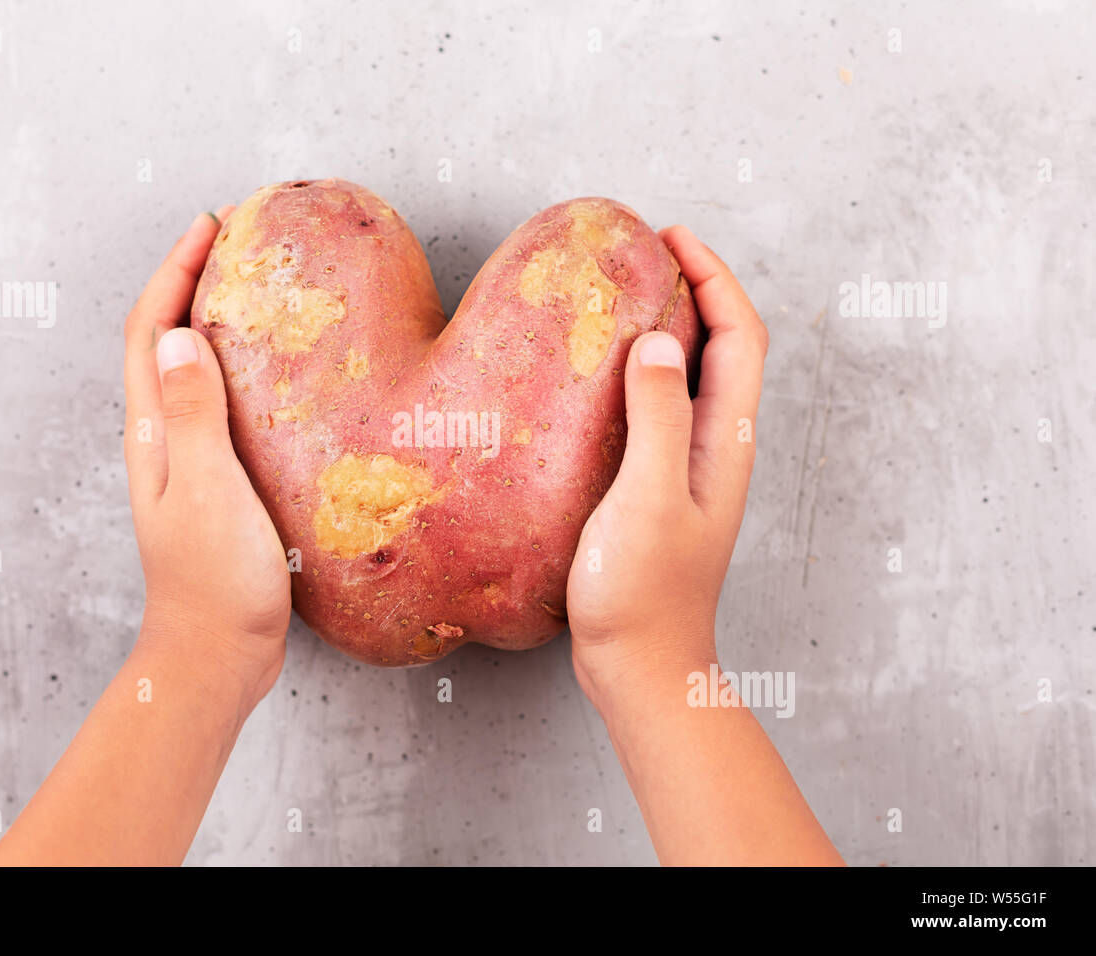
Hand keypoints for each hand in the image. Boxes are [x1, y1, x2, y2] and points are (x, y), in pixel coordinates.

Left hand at [123, 209, 291, 704]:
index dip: (174, 271)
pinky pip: (225, 407)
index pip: (152, 331)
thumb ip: (195, 414)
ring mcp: (188, 463)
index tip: (211, 225)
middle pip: (167, 341)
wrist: (217, 654)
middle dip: (192, 282)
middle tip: (240, 244)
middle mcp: (162, 440)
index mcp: (153, 433)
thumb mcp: (206, 489)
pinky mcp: (218, 485)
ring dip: (216, 322)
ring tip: (261, 293)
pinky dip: (244, 373)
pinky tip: (284, 378)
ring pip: (195, 372)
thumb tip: (186, 333)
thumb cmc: (212, 580)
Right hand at [567, 225, 768, 701]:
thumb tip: (658, 340)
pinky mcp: (658, 487)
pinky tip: (597, 378)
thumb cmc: (643, 595)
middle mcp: (716, 448)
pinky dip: (640, 373)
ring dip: (669, 326)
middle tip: (644, 254)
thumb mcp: (648, 499)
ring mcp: (690, 469)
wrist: (644, 668)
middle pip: (723, 346)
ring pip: (691, 376)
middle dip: (695, 288)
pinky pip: (659, 409)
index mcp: (724, 442)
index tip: (671, 236)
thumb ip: (656, 419)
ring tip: (620, 297)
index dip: (714, 276)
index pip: (739, 335)